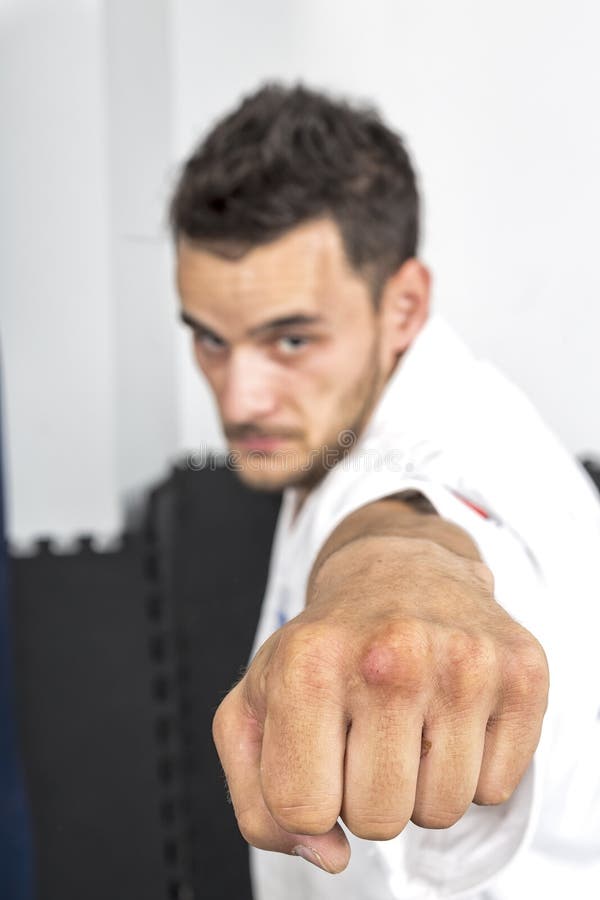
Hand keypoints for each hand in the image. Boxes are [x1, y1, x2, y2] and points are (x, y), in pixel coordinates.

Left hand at [213, 536, 548, 873]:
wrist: (397, 569)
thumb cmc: (326, 647)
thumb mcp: (256, 705)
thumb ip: (258, 800)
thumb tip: (329, 854)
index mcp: (309, 662)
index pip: (305, 809)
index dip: (311, 803)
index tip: (320, 757)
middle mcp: (389, 655)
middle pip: (377, 820)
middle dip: (368, 795)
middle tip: (368, 733)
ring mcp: (463, 659)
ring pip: (441, 812)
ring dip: (421, 784)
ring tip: (410, 720)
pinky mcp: (521, 670)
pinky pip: (496, 791)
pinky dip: (471, 769)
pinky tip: (451, 712)